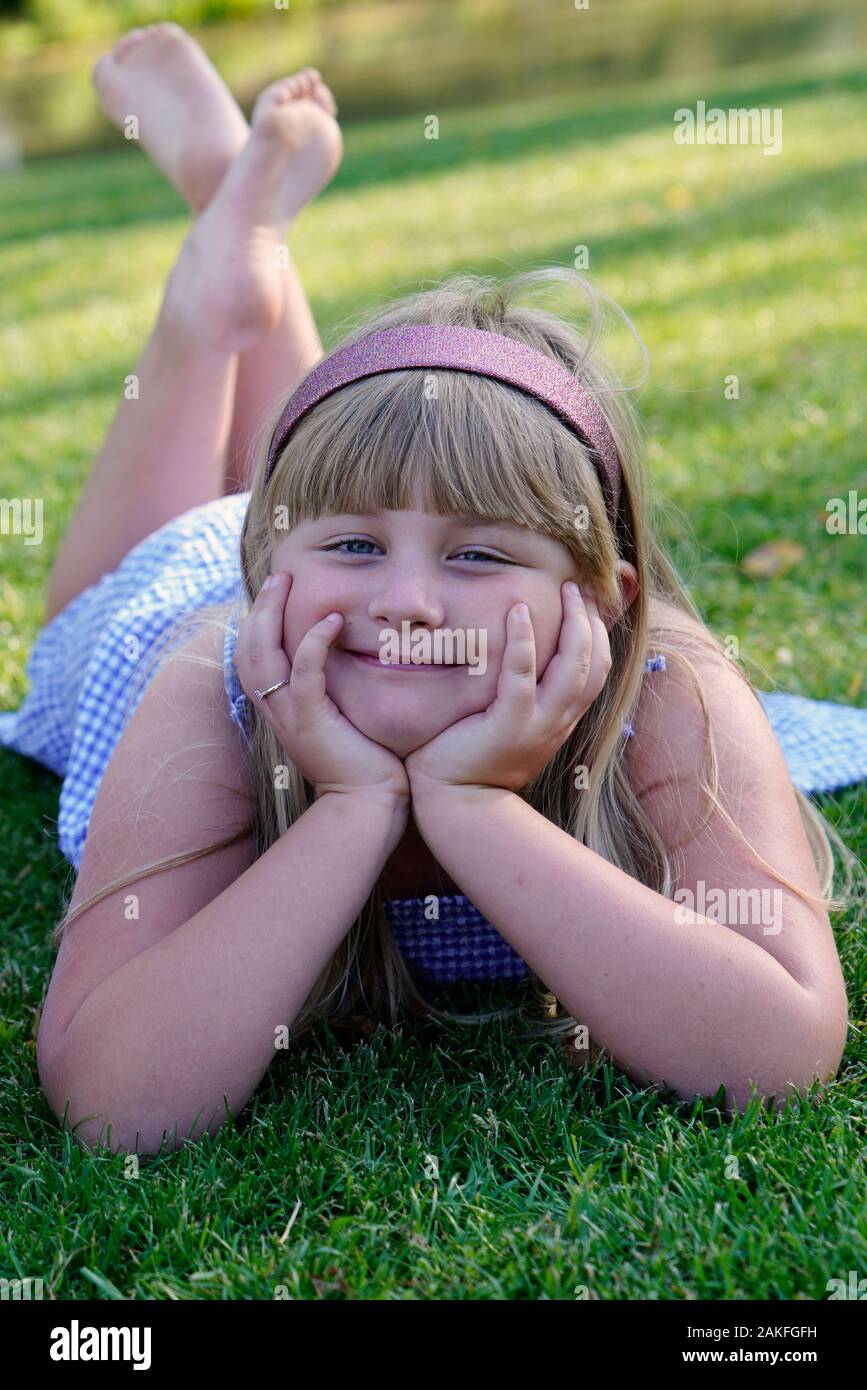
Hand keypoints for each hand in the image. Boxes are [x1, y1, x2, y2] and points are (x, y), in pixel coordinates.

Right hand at [236, 570, 410, 805]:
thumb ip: (335, 692)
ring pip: (263, 656)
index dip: (257, 622)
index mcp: (280, 710)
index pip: (253, 657)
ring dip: (273, 614)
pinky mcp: (312, 723)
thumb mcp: (342, 720)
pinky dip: (313, 643)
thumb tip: (351, 660)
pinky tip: (332, 620)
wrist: (369, 807)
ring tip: (289, 584)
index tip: (275, 592)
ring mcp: (290, 717)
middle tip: (278, 576)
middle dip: (259, 608)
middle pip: (247, 650)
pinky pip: (303, 673)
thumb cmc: (367, 764)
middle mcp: (277, 712)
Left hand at [404, 580, 611, 794]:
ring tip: (564, 589)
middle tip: (577, 585)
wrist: (458, 806)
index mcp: (562, 718)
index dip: (599, 632)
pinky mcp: (508, 726)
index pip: (598, 670)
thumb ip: (523, 695)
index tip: (587, 600)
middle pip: (595, 662)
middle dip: (591, 619)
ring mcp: (538, 724)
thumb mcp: (512, 724)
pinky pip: (521, 677)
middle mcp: (559, 721)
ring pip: (574, 667)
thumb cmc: (473, 760)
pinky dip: (522, 641)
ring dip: (573, 623)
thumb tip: (520, 659)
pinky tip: (517, 612)